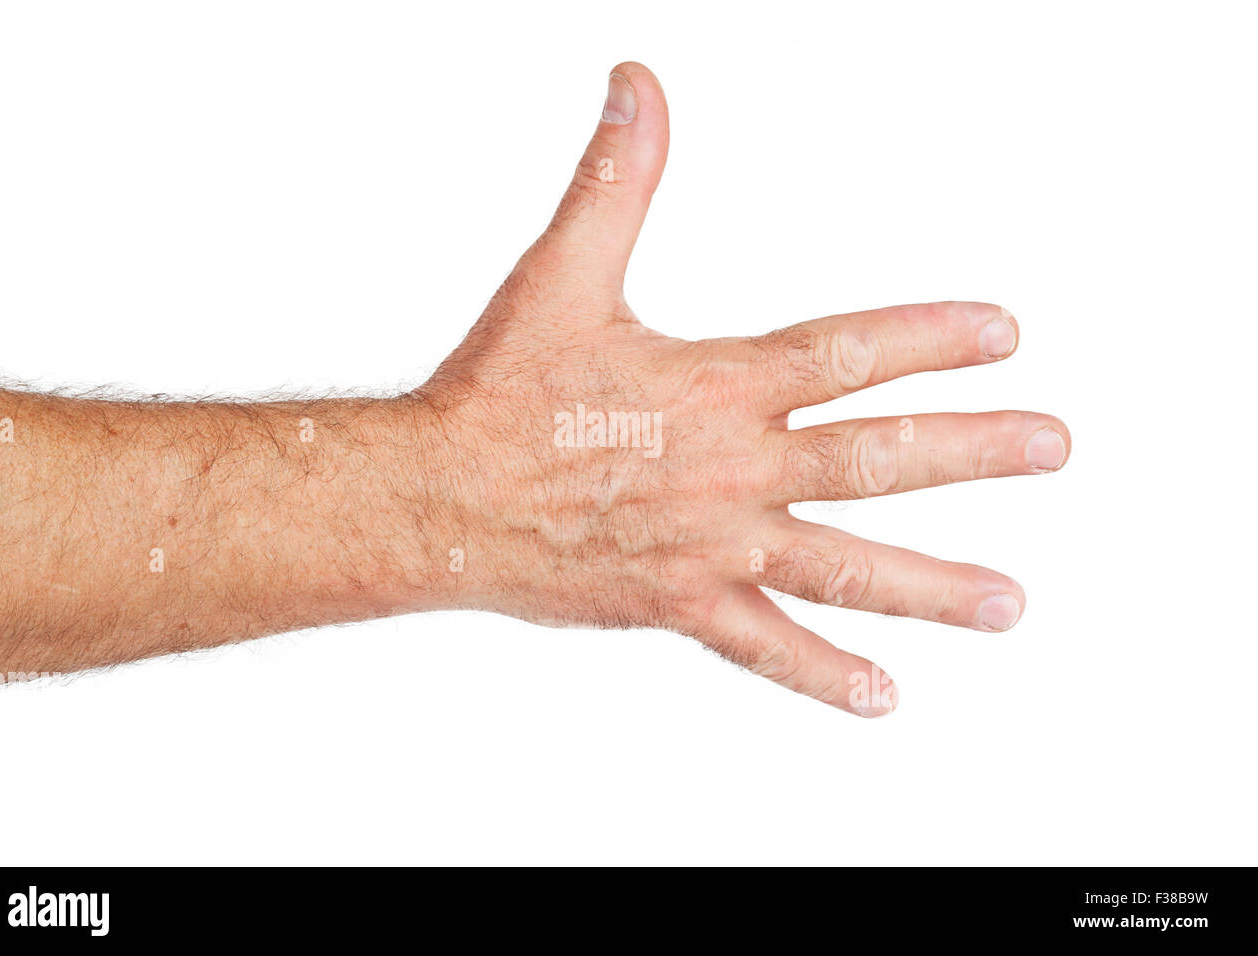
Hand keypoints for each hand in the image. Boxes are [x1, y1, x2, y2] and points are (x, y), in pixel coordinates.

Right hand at [411, 63, 1070, 716]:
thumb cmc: (499, 392)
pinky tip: (883, 696)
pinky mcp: (680, 602)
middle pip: (876, 458)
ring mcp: (714, 543)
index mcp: (716, 385)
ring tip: (1010, 601)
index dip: (931, 338)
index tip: (1002, 332)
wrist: (441, 497)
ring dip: (934, 584)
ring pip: (845, 567)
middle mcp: (732, 467)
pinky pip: (766, 645)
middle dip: (973, 447)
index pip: (848, 354)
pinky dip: (824, 673)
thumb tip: (639, 88)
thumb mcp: (564, 274)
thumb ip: (618, 180)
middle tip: (1052, 445)